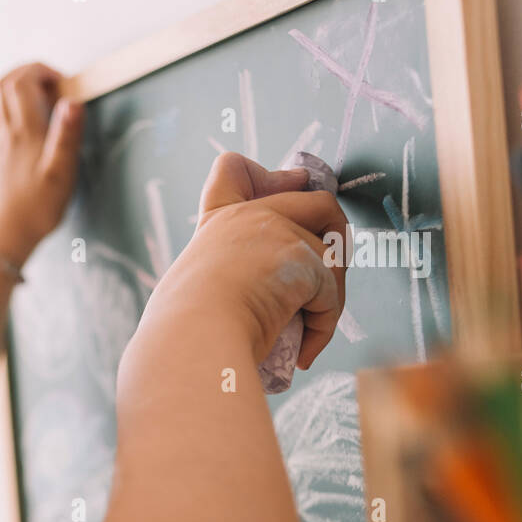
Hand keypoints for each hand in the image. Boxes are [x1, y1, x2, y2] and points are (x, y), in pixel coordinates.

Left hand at [0, 62, 84, 262]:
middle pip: (4, 84)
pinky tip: (27, 132)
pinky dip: (13, 114)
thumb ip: (67, 134)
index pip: (22, 80)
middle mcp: (5, 132)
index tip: (63, 83)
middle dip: (27, 73)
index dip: (42, 70)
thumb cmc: (35, 209)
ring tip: (44, 106)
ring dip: (19, 93)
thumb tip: (73, 101)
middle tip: (52, 85)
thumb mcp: (60, 172)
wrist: (2, 239)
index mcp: (24, 130)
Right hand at [152, 152, 349, 368]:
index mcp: (216, 222)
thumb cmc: (184, 329)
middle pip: (318, 201)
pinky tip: (304, 352)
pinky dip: (323, 326)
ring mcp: (278, 234)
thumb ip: (221, 274)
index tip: (295, 186)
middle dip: (337, 234)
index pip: (232, 168)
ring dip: (331, 293)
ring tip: (309, 326)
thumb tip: (256, 295)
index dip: (274, 177)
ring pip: (333, 255)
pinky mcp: (302, 262)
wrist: (194, 340)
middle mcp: (248, 218)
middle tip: (329, 275)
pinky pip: (331, 295)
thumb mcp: (192, 287)